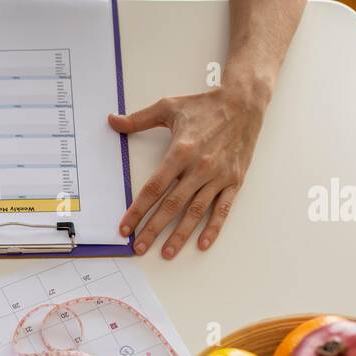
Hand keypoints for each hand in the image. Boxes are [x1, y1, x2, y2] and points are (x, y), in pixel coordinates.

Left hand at [107, 86, 265, 259]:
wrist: (243, 102)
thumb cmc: (205, 106)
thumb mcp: (169, 107)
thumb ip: (138, 119)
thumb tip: (112, 120)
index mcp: (181, 151)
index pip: (153, 188)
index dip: (137, 210)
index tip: (126, 227)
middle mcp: (199, 167)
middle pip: (172, 205)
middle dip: (153, 229)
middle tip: (140, 247)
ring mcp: (218, 176)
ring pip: (196, 212)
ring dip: (180, 235)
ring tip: (166, 253)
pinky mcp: (234, 180)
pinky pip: (223, 208)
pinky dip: (214, 227)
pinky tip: (202, 243)